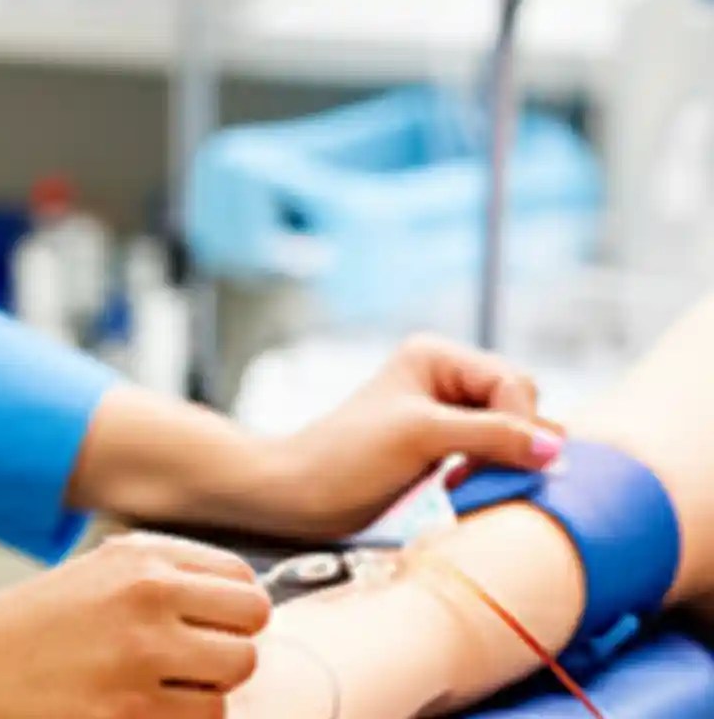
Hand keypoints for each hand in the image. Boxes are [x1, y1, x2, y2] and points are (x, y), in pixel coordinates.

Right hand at [0, 533, 271, 718]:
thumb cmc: (28, 631)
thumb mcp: (94, 576)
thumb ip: (167, 576)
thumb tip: (246, 599)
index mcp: (140, 559)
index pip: (243, 582)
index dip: (229, 611)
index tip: (202, 626)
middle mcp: (146, 599)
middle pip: (250, 630)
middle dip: (225, 651)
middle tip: (183, 663)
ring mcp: (139, 660)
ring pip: (232, 683)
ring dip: (203, 693)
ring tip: (151, 689)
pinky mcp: (128, 716)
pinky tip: (132, 712)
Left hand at [276, 334, 562, 536]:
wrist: (298, 495)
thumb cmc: (346, 458)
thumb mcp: (422, 437)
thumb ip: (491, 435)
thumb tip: (555, 446)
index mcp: (437, 356)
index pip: (514, 383)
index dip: (519, 424)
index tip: (504, 465)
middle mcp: (445, 377)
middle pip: (518, 407)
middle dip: (512, 444)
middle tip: (478, 477)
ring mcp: (444, 413)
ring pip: (508, 435)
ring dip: (500, 463)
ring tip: (463, 485)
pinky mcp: (441, 448)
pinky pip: (490, 456)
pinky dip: (488, 475)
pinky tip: (458, 490)